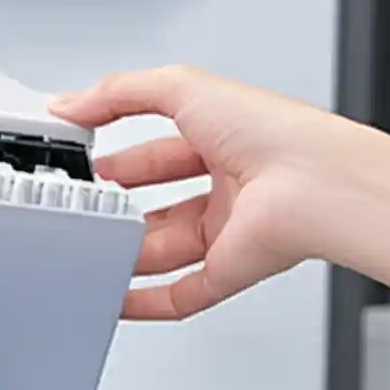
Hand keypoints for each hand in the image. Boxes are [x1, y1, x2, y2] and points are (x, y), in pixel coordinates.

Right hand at [51, 65, 368, 319]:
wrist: (317, 185)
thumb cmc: (274, 131)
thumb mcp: (182, 87)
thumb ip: (120, 92)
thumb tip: (73, 103)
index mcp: (225, 141)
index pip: (161, 153)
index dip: (122, 159)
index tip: (85, 163)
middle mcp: (230, 189)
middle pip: (161, 206)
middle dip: (120, 208)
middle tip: (82, 208)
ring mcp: (230, 233)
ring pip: (165, 252)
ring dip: (125, 253)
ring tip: (86, 248)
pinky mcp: (230, 272)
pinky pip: (182, 294)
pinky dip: (146, 302)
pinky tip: (117, 299)